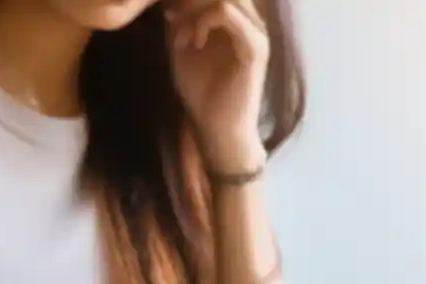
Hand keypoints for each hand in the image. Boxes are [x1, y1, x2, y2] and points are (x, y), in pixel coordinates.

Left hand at [165, 0, 269, 173]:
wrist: (218, 129)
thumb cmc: (203, 94)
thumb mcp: (183, 50)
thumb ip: (180, 23)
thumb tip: (171, 4)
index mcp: (238, 24)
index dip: (188, 0)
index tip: (169, 20)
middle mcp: (252, 25)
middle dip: (191, 1)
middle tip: (173, 23)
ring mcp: (256, 34)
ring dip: (195, 11)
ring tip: (184, 37)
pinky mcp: (254, 48)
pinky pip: (226, 13)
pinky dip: (203, 22)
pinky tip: (194, 44)